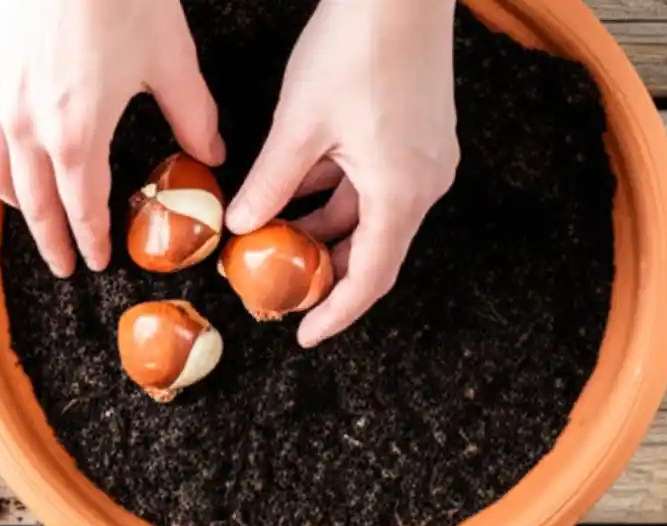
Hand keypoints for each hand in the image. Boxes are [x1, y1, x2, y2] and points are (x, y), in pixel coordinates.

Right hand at [0, 0, 224, 276]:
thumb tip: (212, 153)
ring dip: (14, 203)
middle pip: (32, 204)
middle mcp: (24, 126)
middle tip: (63, 264)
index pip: (80, 209)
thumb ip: (192, 116)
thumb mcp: (170, 59)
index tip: (96, 261)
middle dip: (50, 241)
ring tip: (32, 213)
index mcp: (76, 134)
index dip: (90, 241)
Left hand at [226, 0, 459, 347]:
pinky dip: (336, 193)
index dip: (335, 313)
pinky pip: (375, 183)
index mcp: (402, 192)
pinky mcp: (417, 133)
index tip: (302, 335)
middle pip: (373, 250)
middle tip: (279, 288)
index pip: (370, 278)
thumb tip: (242, 227)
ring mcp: (424, 157)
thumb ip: (270, 184)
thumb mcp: (298, 127)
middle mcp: (424, 182)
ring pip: (370, 214)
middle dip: (325, 272)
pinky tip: (293, 189)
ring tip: (273, 237)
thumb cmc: (355, 49)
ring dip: (324, 229)